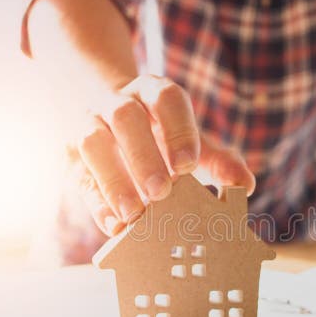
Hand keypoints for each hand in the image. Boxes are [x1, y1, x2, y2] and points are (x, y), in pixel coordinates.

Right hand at [72, 75, 255, 235]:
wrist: (108, 120)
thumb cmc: (159, 135)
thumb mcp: (188, 140)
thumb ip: (217, 160)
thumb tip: (244, 185)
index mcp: (152, 92)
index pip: (165, 97)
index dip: (178, 129)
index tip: (188, 165)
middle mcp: (117, 102)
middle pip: (125, 117)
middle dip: (144, 155)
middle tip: (162, 192)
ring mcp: (88, 124)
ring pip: (92, 142)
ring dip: (114, 179)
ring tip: (133, 213)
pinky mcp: (71, 155)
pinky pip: (79, 175)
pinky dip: (97, 202)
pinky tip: (114, 224)